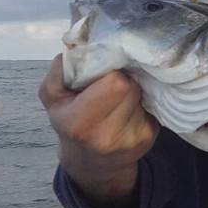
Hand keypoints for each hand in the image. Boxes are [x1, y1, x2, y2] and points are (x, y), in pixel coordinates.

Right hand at [39, 54, 157, 206]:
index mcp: (79, 123)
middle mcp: (107, 136)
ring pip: (144, 94)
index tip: (103, 72)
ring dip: (135, 89)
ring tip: (120, 96)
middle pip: (132, 87)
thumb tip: (78, 45)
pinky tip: (131, 107)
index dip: (111, 71)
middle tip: (112, 82)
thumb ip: (60, 71)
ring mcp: (132, 140)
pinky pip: (154, 106)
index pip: (115, 82)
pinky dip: (143, 101)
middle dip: (124, 79)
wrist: (90, 162)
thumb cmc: (69, 121)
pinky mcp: (149, 138)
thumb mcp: (53, 98)